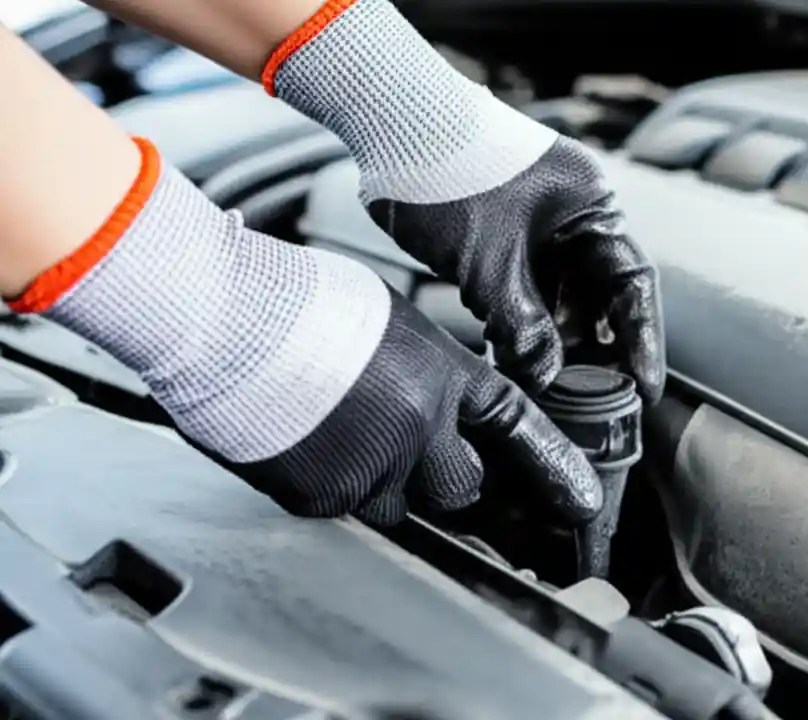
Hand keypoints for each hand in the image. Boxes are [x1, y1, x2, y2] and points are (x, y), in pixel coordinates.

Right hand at [235, 289, 603, 525]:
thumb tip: (439, 405)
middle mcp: (418, 429)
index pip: (519, 429)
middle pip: (462, 489)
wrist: (220, 314)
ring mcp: (368, 469)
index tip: (580, 502)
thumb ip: (429, 372)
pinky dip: (334, 482)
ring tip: (342, 429)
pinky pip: (344, 507)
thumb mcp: (392, 321)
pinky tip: (307, 440)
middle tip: (407, 443)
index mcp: (444, 376)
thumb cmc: (298, 300)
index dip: (554, 468)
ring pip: (400, 505)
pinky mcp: (319, 496)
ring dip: (385, 480)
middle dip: (447, 476)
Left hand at [367, 136, 665, 404]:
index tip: (644, 390)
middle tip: (602, 403)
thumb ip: (522, 324)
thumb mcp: (489, 261)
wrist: (389, 126)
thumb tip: (546, 379)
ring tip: (556, 393)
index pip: (633, 283)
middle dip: (599, 350)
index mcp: (591, 205)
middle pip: (601, 296)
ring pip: (561, 299)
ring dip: (557, 344)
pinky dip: (522, 328)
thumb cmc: (449, 174)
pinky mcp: (504, 239)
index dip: (643, 340)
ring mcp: (538, 227)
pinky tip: (516, 365)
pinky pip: (526, 292)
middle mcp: (573, 216)